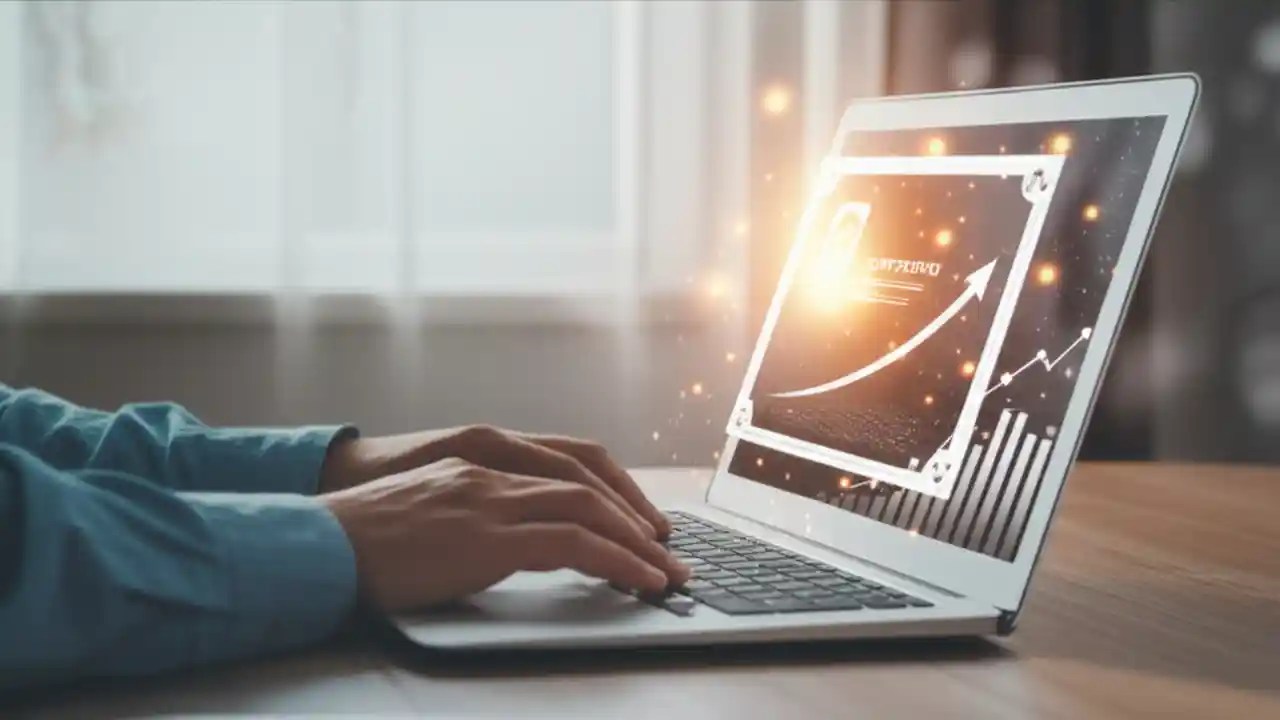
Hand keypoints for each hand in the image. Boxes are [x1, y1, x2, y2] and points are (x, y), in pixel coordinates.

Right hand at [320, 457, 689, 610]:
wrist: (315, 543)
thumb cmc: (362, 537)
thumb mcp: (429, 510)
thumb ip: (474, 513)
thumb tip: (512, 541)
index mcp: (479, 460)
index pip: (568, 463)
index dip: (613, 490)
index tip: (640, 521)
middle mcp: (491, 471)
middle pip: (588, 480)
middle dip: (636, 516)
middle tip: (670, 549)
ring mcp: (489, 500)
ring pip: (588, 509)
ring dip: (637, 540)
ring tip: (667, 571)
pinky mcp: (486, 538)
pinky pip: (571, 543)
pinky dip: (616, 559)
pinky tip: (637, 579)